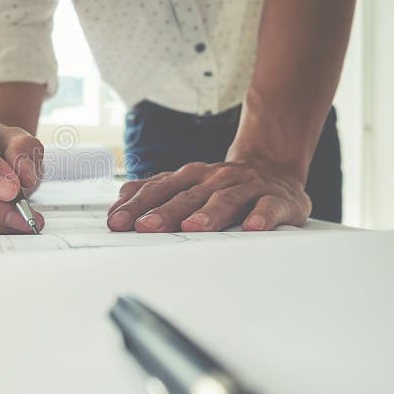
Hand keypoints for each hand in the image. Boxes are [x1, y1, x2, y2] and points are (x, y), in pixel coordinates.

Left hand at [106, 159, 310, 232]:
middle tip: (146, 227)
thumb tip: (119, 203)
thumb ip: (155, 191)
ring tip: (194, 227)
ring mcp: (246, 187)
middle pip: (187, 196)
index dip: (136, 205)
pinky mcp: (276, 198)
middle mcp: (214, 179)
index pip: (158, 190)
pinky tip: (253, 227)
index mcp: (190, 177)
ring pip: (225, 199)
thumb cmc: (223, 183)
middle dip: (165, 212)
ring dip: (209, 214)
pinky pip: (269, 206)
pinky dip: (262, 216)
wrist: (274, 165)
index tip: (117, 222)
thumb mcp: (187, 182)